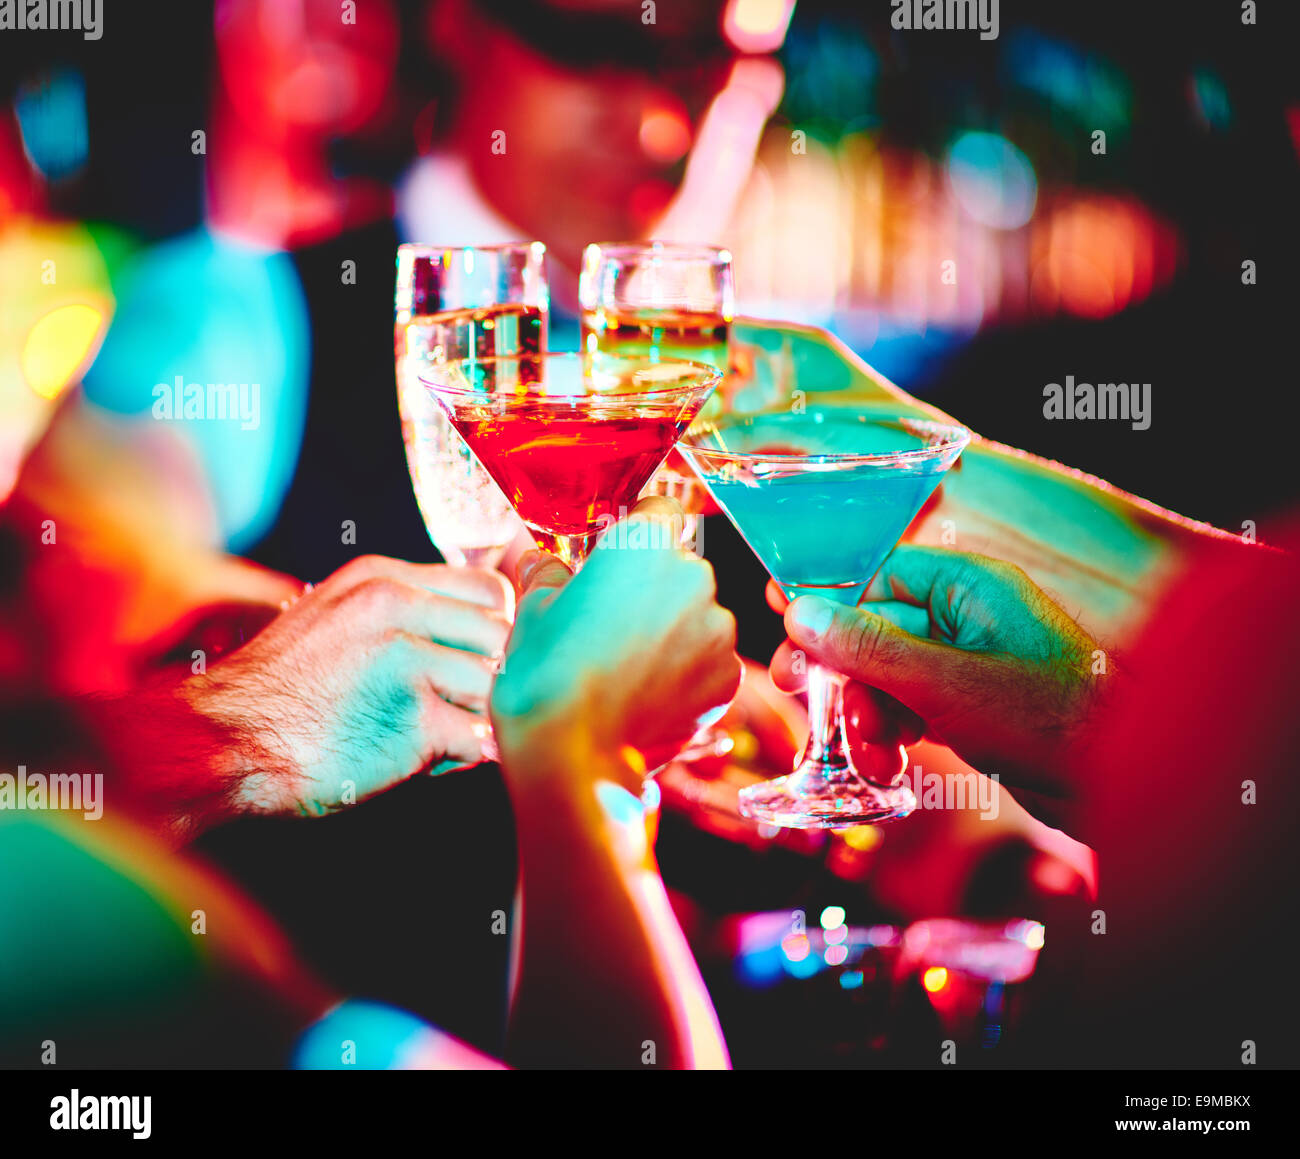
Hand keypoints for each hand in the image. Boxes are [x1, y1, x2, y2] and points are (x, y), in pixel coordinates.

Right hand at [187, 555, 513, 816]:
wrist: (217, 743)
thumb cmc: (276, 695)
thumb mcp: (333, 618)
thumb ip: (401, 614)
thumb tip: (476, 636)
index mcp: (382, 579)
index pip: (489, 590)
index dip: (494, 634)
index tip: (478, 663)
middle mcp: (398, 606)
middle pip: (503, 638)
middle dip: (492, 679)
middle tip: (458, 708)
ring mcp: (407, 659)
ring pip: (497, 688)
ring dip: (477, 720)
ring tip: (437, 737)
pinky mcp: (414, 717)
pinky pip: (482, 739)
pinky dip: (464, 758)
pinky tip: (427, 762)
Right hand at [491, 497, 742, 791]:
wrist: (571, 752)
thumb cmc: (546, 673)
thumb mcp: (534, 609)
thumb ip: (549, 573)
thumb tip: (544, 562)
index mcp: (644, 544)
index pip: (659, 510)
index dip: (638, 533)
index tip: (619, 558)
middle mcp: (693, 577)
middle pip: (681, 570)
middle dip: (653, 590)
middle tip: (611, 625)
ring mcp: (717, 629)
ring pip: (698, 618)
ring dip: (673, 633)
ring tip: (627, 669)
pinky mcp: (729, 678)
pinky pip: (709, 662)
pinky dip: (687, 674)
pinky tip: (647, 695)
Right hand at [769, 546, 1107, 800]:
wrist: (1123, 788)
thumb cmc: (1051, 722)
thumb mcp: (944, 683)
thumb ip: (869, 648)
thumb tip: (802, 614)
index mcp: (970, 587)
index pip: (881, 577)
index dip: (832, 605)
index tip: (788, 628)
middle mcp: (969, 618)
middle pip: (877, 630)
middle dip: (844, 671)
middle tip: (799, 691)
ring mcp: (970, 666)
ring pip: (889, 676)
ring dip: (866, 713)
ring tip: (868, 751)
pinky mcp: (973, 708)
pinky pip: (912, 708)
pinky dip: (894, 733)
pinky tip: (887, 763)